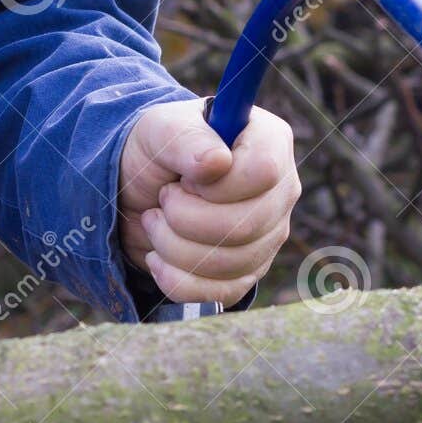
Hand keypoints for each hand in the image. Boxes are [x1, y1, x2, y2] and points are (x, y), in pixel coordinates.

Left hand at [118, 100, 299, 306]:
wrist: (140, 190)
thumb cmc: (157, 149)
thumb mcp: (160, 130)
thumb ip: (187, 138)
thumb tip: (218, 162)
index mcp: (270, 142)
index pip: (264, 172)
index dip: (217, 185)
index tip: (184, 179)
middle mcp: (281, 189)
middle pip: (247, 226)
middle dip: (184, 220)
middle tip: (162, 199)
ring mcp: (271, 233)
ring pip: (232, 263)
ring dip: (173, 247)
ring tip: (155, 221)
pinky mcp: (253, 269)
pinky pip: (224, 292)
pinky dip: (178, 280)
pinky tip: (158, 258)